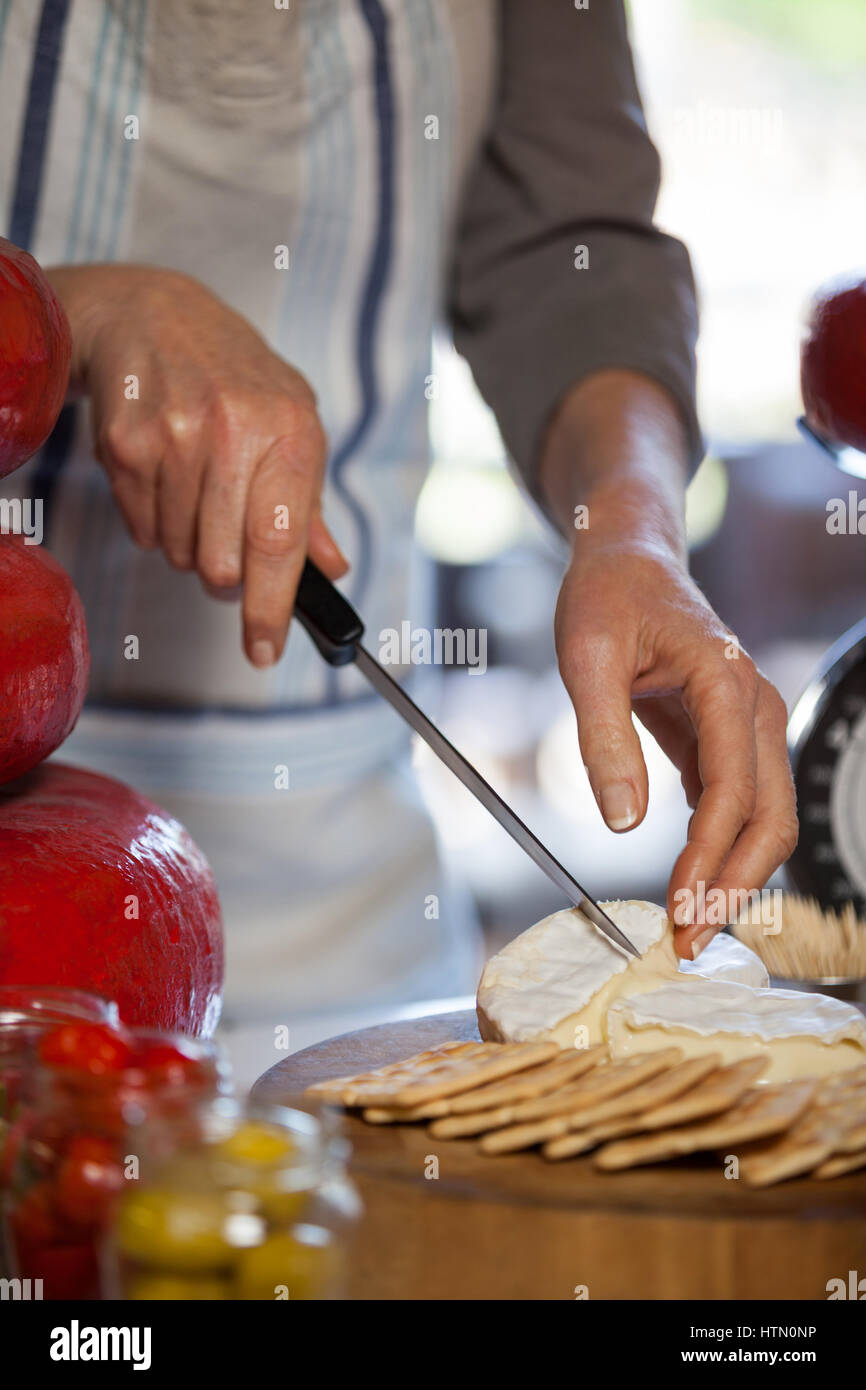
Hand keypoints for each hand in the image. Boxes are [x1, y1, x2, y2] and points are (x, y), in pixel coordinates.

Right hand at [47, 264, 347, 666]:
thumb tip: (332, 567)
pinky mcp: (126, 445)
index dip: (271, 608)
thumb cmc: (234, 376)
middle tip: (227, 552)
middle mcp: (233, 432)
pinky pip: (143, 530)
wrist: (152, 315)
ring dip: (190, 545)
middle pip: (222, 563)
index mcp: (290, 430)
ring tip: (195, 493)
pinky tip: (165, 477)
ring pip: (181, 553)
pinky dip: (157, 523)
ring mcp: (175, 437)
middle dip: (226, 577)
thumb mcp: (292, 422)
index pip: (279, 542)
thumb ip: (310, 502)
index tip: (265, 650)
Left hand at [539, 368, 796, 960]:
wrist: (628, 559)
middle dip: (734, 887)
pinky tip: (690, 885)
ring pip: (765, 818)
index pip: (733, 791)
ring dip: (733, 878)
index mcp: (727, 683)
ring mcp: (750, 725)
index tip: (679, 911)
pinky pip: (739, 806)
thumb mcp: (586, 657)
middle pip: (769, 818)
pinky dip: (722, 851)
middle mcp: (756, 707)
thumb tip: (624, 826)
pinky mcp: (730, 739)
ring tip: (688, 927)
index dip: (711, 859)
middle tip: (687, 943)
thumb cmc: (606, 597)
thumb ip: (603, 737)